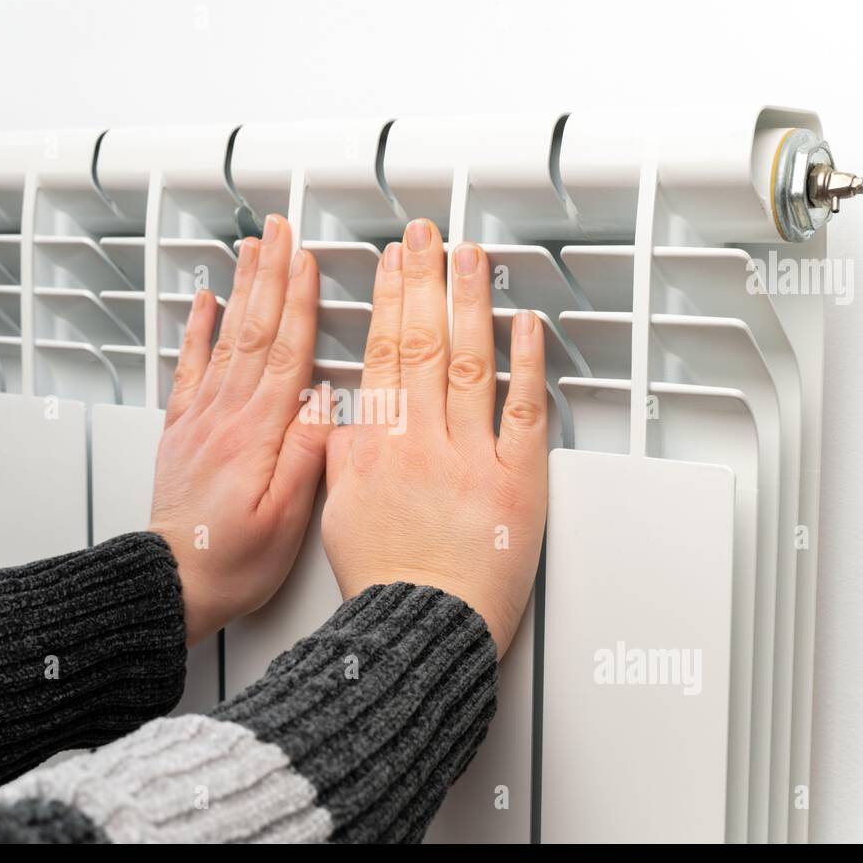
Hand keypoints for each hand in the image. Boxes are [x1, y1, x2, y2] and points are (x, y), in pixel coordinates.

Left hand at [149, 215, 330, 646]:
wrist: (172, 582)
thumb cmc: (233, 560)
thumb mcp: (288, 520)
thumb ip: (308, 456)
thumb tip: (330, 400)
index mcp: (259, 435)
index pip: (287, 353)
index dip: (301, 302)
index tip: (309, 262)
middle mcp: (226, 417)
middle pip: (255, 331)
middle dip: (270, 276)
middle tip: (279, 232)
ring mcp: (200, 420)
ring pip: (225, 339)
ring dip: (240, 289)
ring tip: (250, 249)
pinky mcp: (181, 432)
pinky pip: (188, 368)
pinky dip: (196, 330)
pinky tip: (203, 303)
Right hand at [322, 219, 547, 656]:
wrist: (422, 628)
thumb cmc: (386, 580)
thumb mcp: (338, 511)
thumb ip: (342, 454)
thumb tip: (343, 413)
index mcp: (374, 447)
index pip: (380, 353)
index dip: (388, 298)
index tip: (394, 261)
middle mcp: (420, 442)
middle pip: (420, 341)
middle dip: (425, 278)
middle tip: (430, 233)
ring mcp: (470, 457)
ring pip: (466, 362)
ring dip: (469, 301)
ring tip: (471, 257)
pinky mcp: (516, 480)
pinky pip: (522, 410)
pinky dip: (524, 364)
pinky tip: (525, 325)